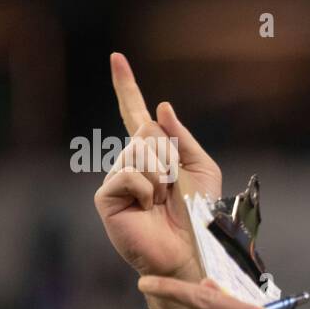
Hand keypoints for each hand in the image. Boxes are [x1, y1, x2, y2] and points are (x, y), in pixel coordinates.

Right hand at [94, 53, 222, 280]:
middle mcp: (131, 163)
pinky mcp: (107, 198)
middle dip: (168, 157)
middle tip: (173, 188)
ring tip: (162, 201)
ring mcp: (117, 179)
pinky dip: (146, 189)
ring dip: (160, 175)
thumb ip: (181, 138)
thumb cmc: (200, 215)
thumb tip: (159, 107)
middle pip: (145, 133)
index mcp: (154, 154)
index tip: (117, 57)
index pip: (136, 114)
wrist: (193, 250)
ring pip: (138, 153)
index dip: (126, 86)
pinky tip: (148, 208)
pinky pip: (127, 175)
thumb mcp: (202, 169)